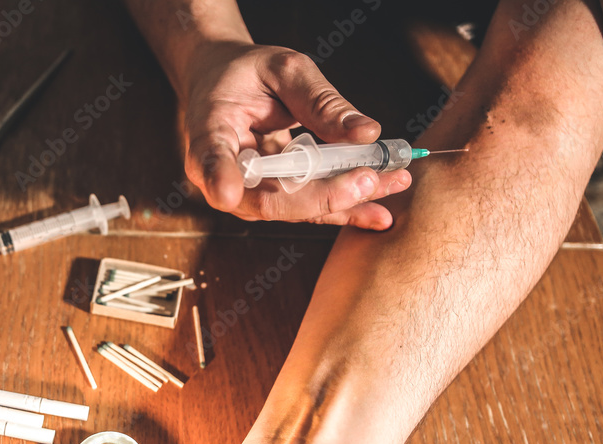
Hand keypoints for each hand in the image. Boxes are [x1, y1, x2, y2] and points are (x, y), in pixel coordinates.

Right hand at [180, 41, 410, 227]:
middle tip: (367, 178)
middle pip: (267, 198)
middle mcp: (223, 174)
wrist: (229, 85)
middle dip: (322, 195)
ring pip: (296, 209)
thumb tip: (366, 133)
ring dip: (348, 201)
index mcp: (208, 132)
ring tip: (394, 183)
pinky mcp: (275, 198)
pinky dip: (347, 209)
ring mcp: (249, 194)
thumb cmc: (248, 72)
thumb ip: (319, 100)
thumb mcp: (282, 69)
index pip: (209, 160)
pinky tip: (380, 214)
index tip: (229, 193)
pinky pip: (310, 209)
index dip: (219, 179)